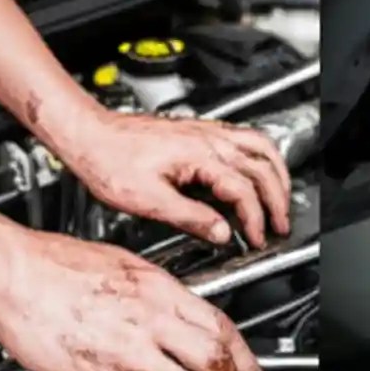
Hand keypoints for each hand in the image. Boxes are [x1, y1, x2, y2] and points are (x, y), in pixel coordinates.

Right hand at [0, 229, 262, 370]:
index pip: (222, 330)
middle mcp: (150, 322)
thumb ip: (161, 295)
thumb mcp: (128, 265)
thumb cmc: (58, 264)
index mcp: (161, 292)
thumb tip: (185, 316)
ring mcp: (125, 352)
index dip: (246, 360)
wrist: (13, 273)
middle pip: (212, 366)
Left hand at [53, 107, 291, 247]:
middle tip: (280, 226)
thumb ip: (191, 217)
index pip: (243, 191)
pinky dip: (262, 158)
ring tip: (281, 199)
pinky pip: (246, 138)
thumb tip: (221, 232)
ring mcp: (206, 131)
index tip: (254, 239)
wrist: (88, 133)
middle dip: (277, 200)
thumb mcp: (148, 200)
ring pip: (261, 146)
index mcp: (199, 155)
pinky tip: (258, 171)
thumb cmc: (108, 160)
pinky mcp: (200, 131)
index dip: (254, 219)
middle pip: (263, 167)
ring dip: (277, 174)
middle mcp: (208, 139)